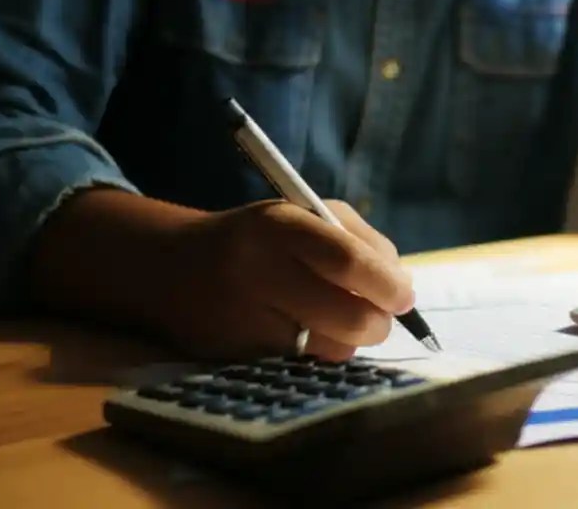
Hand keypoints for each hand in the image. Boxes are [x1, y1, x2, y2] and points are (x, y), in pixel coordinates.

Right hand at [163, 200, 412, 361]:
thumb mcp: (307, 214)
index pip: (349, 262)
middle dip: (380, 323)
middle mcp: (258, 271)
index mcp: (280, 225)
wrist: (173, 266)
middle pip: (349, 317)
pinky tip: (306, 330)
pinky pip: (306, 364)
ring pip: (333, 349)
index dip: (388, 285)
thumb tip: (402, 288)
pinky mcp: (237, 356)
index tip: (404, 297)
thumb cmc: (261, 237)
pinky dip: (320, 351)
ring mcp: (245, 319)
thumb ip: (362, 241)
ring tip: (339, 318)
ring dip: (352, 340)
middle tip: (382, 316)